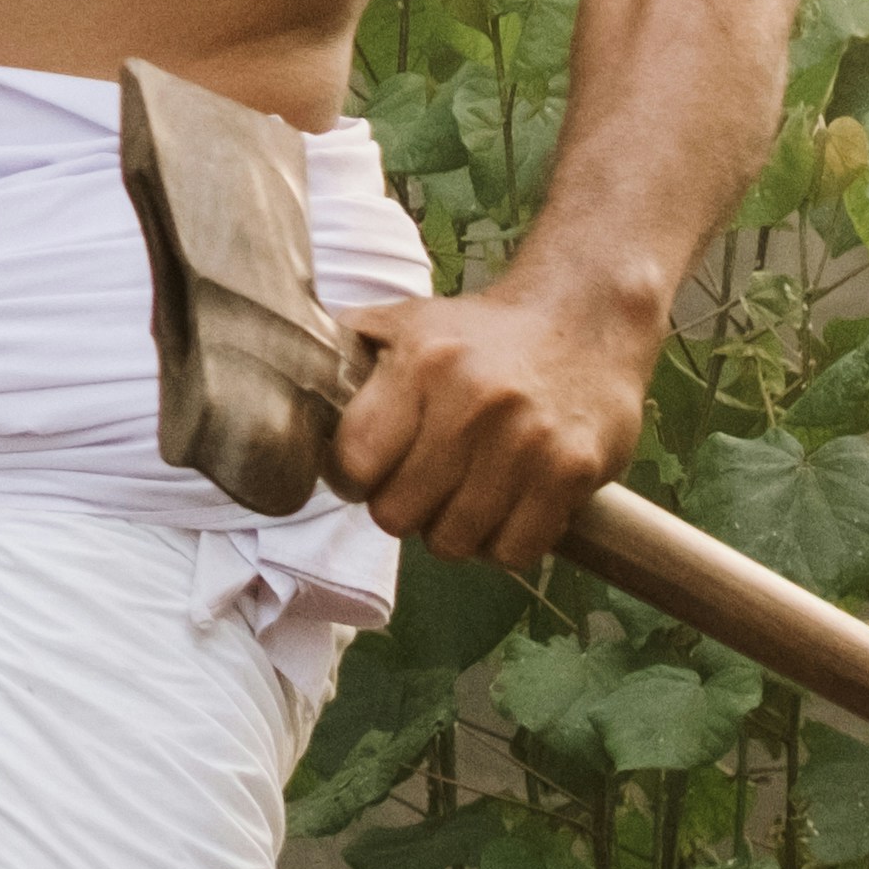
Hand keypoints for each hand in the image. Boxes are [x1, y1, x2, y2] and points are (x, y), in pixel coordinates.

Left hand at [329, 273, 655, 574]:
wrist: (587, 317)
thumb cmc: (483, 332)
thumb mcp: (410, 322)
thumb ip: (349, 348)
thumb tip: (281, 367)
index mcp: (422, 364)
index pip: (355, 464)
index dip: (353, 478)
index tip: (366, 472)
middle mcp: (473, 403)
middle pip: (398, 515)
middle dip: (400, 508)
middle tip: (419, 487)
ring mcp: (527, 442)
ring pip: (454, 542)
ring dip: (450, 531)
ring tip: (460, 498)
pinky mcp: (572, 473)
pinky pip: (513, 551)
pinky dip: (500, 544)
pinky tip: (502, 510)